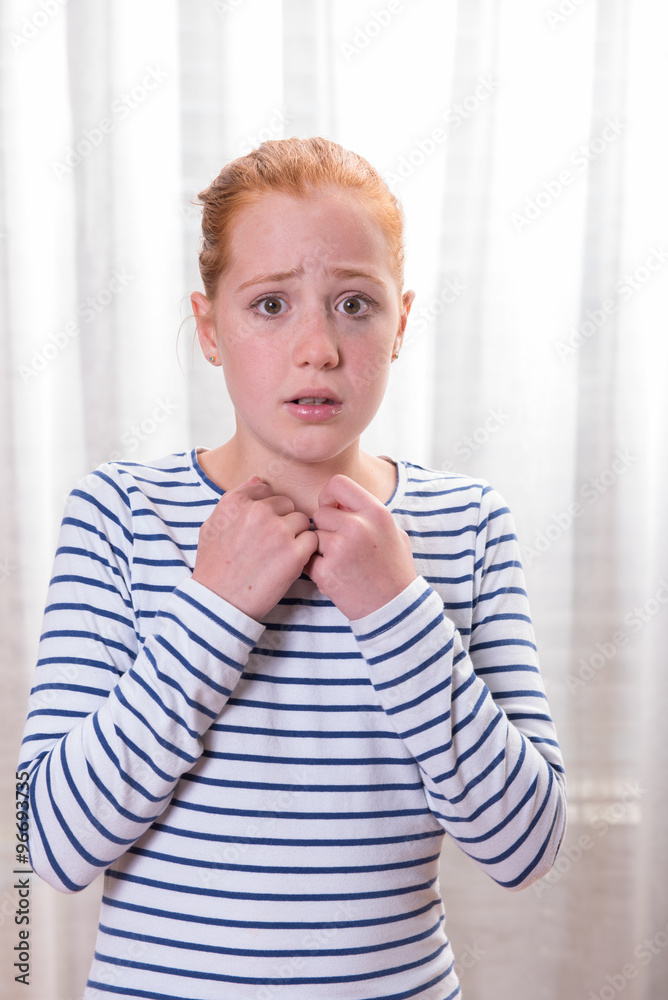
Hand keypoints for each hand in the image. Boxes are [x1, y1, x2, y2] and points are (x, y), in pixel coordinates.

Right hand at [192, 476, 317, 619]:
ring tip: (279, 555)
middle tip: (270, 545)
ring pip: (302, 521)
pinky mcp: (294, 553)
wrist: (218, 603)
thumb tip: (258, 479)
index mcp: (236, 502)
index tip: (261, 527)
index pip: (265, 489)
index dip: (267, 510)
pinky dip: (305, 552)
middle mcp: (257, 512)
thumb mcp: (212, 526)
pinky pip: (312, 540)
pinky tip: (289, 564)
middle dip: (283, 522)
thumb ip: (235, 500)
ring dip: (296, 536)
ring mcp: (278, 531)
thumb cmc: (214, 566)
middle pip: (287, 504)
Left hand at [306, 475, 416, 619]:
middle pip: (320, 513)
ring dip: (321, 548)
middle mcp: (357, 526)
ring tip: (341, 563)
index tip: (332, 510)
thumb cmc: (394, 569)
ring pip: (313, 536)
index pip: (338, 483)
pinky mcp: (325, 571)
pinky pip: (308, 559)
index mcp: (376, 512)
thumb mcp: (393, 532)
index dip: (329, 496)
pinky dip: (316, 567)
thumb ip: (368, 513)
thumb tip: (342, 502)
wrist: (394, 609)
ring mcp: (339, 549)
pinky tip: (336, 576)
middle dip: (326, 528)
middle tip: (340, 546)